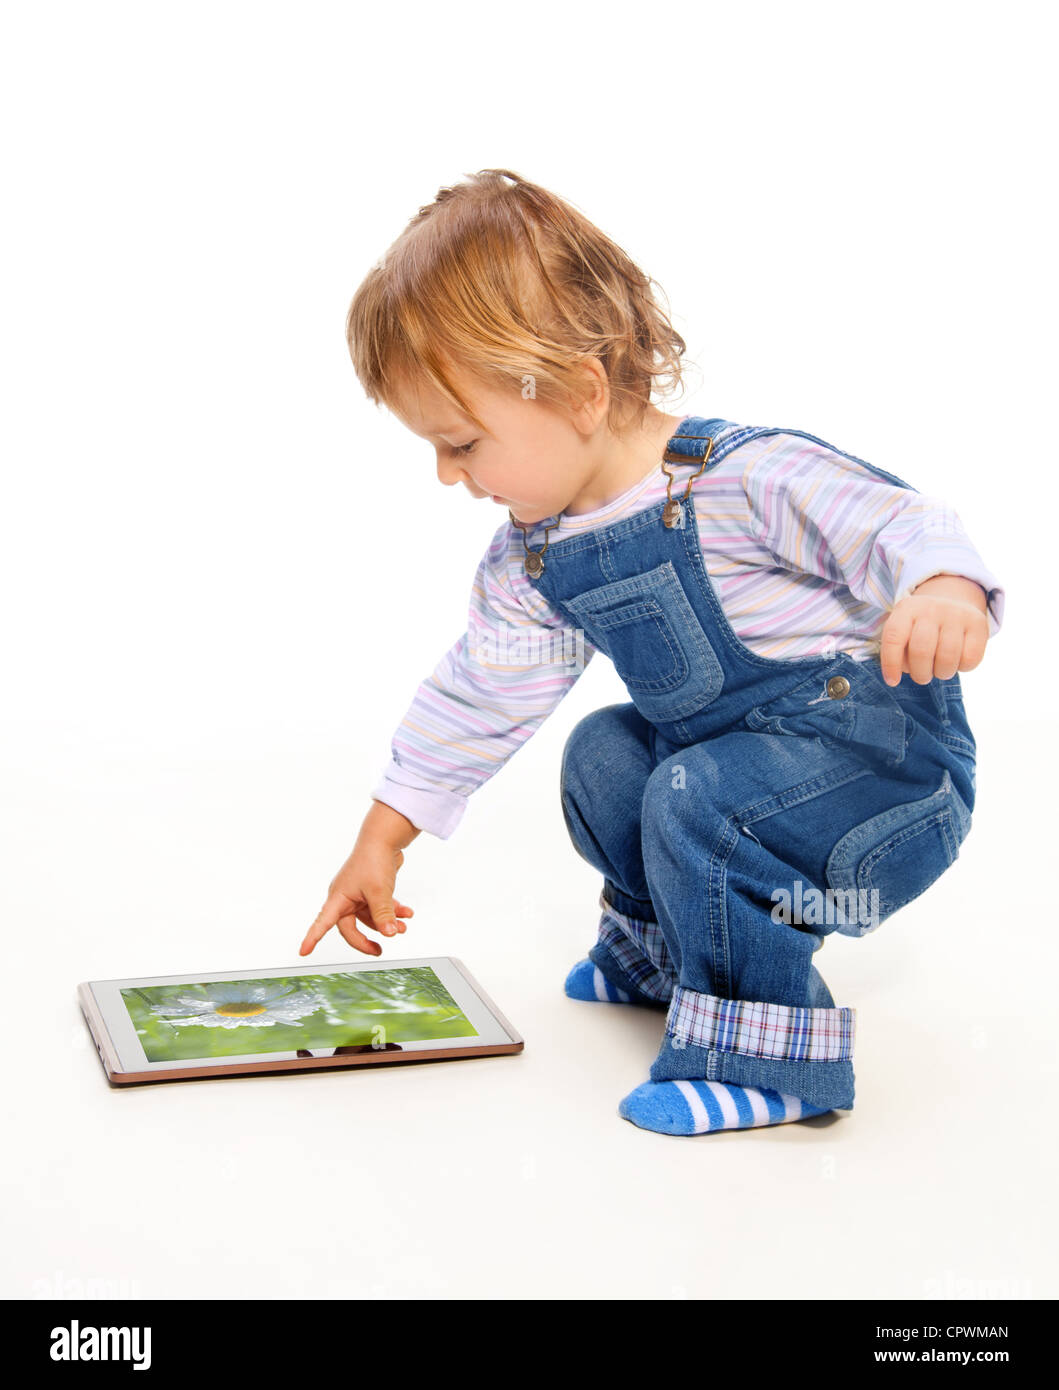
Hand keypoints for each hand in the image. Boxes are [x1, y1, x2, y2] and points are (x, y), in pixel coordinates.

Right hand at [300, 803, 419, 956]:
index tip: (303, 951)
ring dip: (385, 923)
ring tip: (402, 928)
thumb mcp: (379, 892)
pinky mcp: (370, 889)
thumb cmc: (374, 860)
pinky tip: (406, 913)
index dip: (312, 937)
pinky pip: (378, 906)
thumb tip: (389, 934)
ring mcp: (357, 893)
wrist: (385, 838)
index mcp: (338, 897)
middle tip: (379, 950)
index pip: (322, 922)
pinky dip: (392, 911)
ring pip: (369, 917)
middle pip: (350, 926)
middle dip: (366, 939)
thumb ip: (383, 915)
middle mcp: (345, 897)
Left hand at [879, 573, 989, 685]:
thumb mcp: (904, 630)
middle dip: (920, 673)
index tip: (893, 681)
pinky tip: (957, 661)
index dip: (891, 663)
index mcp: (907, 608)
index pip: (893, 638)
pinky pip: (969, 658)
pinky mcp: (978, 624)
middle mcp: (931, 608)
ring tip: (939, 670)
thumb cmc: (921, 628)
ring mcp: (957, 614)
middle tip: (922, 676)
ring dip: (941, 673)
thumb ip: (896, 650)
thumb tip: (894, 679)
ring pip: (947, 657)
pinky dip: (962, 668)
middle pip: (921, 651)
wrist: (954, 603)